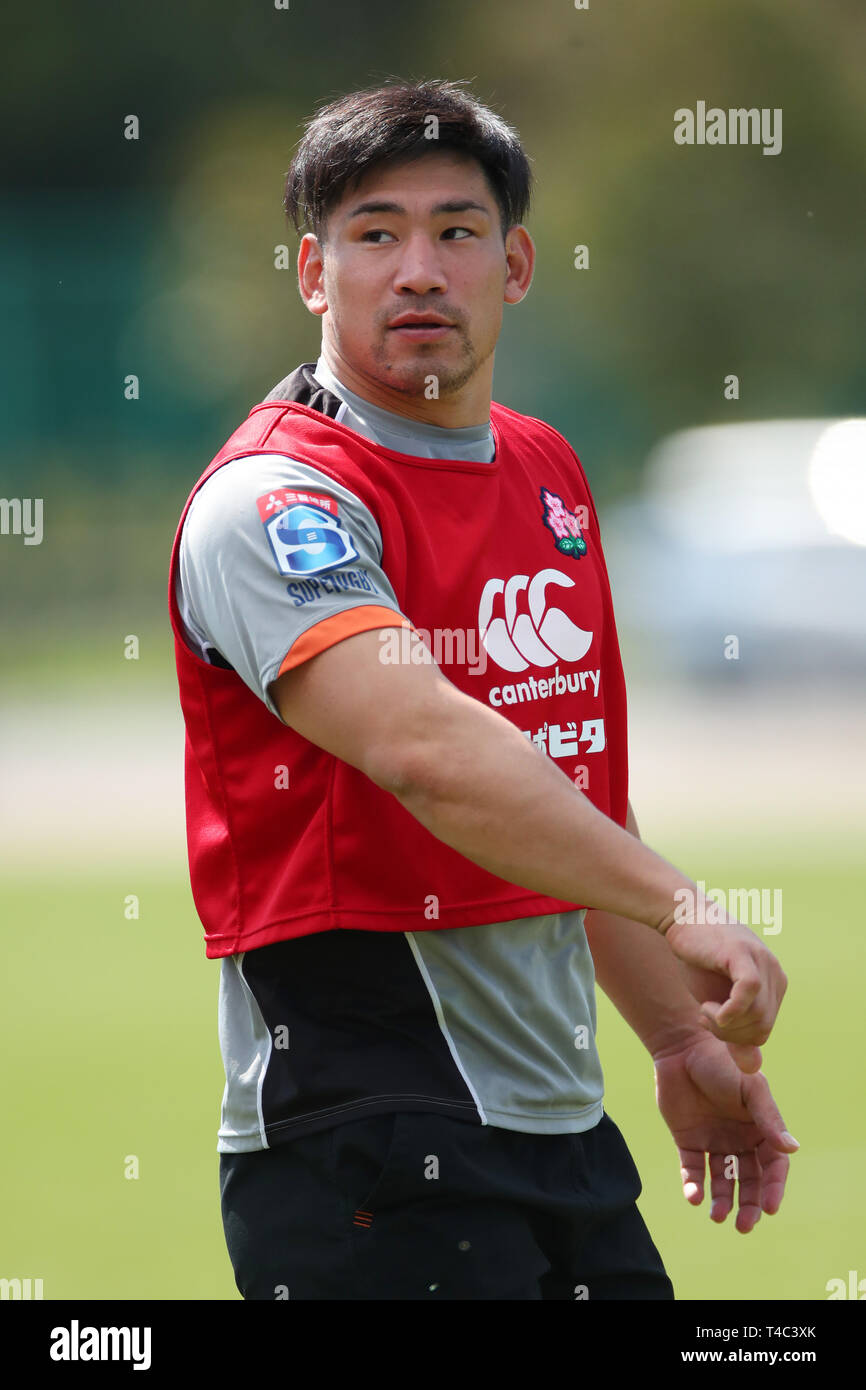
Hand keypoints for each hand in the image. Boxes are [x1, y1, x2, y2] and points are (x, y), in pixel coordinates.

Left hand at [653, 1032, 798, 1232]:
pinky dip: (694, 1185)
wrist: (683, 1047)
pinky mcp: (688, 1140)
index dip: (773, 1187)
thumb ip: (768, 1119)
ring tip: (717, 1215)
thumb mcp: (751, 1089)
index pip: (772, 1166)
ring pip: (721, 1180)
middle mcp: (739, 1139)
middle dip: (747, 1204)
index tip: (769, 1207)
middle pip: (748, 1180)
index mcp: (760, 1128)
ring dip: (721, 1200)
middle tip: (743, 1225)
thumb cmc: (723, 1063)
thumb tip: (792, 1148)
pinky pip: (693, 1169)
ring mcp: (714, 1141)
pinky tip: (694, 1195)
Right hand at [661, 912, 786, 1057]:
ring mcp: (762, 962)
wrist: (681, 916)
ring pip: (756, 1015)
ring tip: (703, 1008)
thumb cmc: (697, 958)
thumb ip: (734, 1032)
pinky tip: (710, 1010)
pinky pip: (749, 992)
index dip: (733, 1038)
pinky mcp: (743, 953)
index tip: (710, 1023)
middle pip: (761, 1028)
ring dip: (724, 1023)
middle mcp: (775, 973)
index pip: (762, 1031)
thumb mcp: (715, 1002)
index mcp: (773, 985)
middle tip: (705, 1017)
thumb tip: (753, 1069)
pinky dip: (730, 1010)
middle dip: (729, 1034)